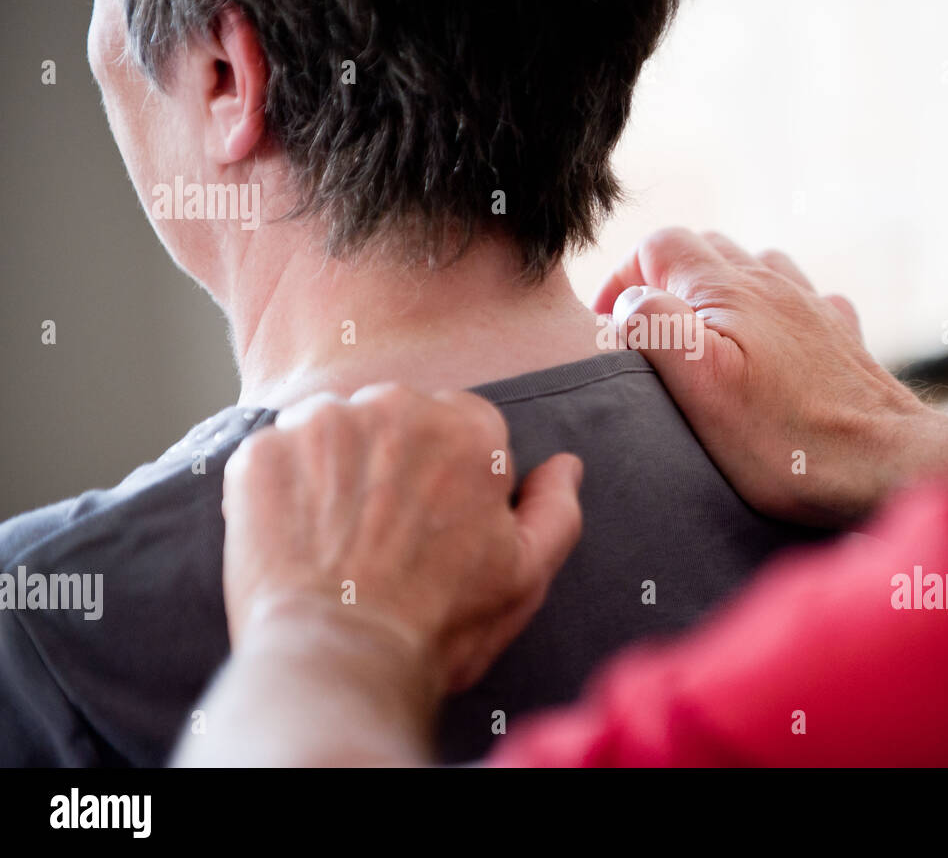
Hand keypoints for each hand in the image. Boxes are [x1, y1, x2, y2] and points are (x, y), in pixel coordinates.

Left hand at [221, 383, 582, 695]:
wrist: (337, 661)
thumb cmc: (439, 623)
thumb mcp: (524, 575)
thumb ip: (555, 509)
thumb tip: (566, 465)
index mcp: (467, 428)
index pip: (465, 426)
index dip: (455, 478)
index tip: (438, 523)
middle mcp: (395, 406)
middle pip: (400, 417)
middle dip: (396, 461)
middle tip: (387, 533)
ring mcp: (322, 424)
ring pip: (337, 429)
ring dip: (340, 467)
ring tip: (341, 536)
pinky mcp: (262, 451)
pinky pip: (278, 452)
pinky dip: (285, 487)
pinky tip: (299, 536)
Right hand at [593, 229, 947, 526]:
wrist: (888, 464)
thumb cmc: (789, 440)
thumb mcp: (701, 386)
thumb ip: (657, 328)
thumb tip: (631, 303)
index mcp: (731, 291)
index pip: (661, 245)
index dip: (625, 275)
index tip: (612, 323)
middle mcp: (774, 286)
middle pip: (706, 248)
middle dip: (666, 278)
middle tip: (647, 332)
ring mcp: (812, 310)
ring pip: (756, 267)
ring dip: (720, 288)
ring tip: (704, 335)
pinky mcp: (841, 339)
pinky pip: (802, 300)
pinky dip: (775, 310)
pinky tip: (773, 345)